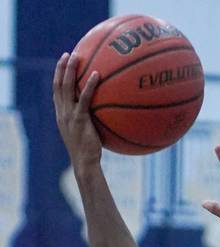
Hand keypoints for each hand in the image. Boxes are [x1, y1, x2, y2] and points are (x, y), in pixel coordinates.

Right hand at [53, 52, 101, 172]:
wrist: (85, 163)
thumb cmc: (89, 151)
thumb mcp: (86, 134)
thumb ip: (89, 122)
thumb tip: (105, 115)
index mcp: (61, 114)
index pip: (57, 90)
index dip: (58, 75)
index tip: (63, 63)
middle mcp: (62, 112)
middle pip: (58, 84)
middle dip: (62, 67)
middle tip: (69, 53)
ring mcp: (69, 115)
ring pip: (67, 86)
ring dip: (71, 69)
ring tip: (78, 56)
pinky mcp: (79, 119)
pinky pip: (84, 98)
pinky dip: (89, 85)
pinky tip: (97, 75)